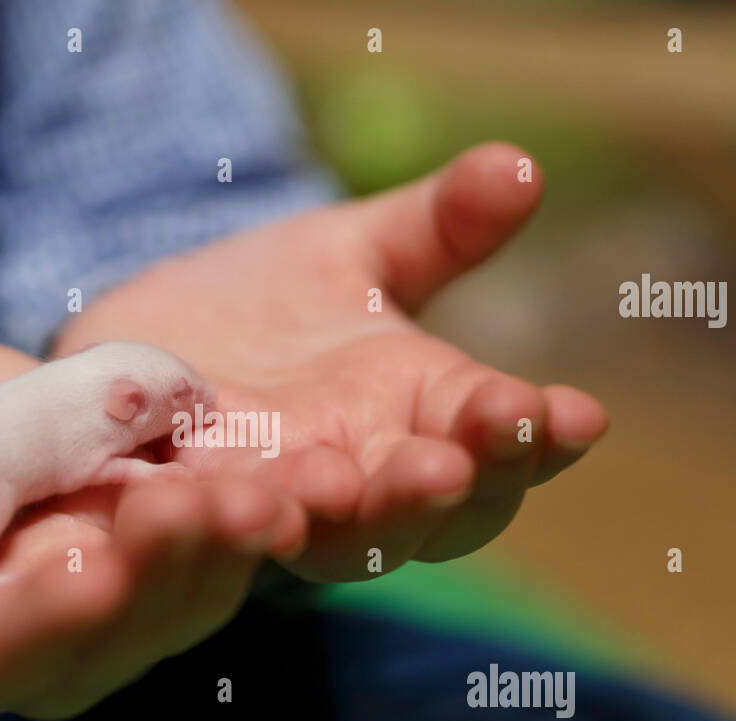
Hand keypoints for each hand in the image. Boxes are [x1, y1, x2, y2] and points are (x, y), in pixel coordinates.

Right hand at [0, 321, 304, 720]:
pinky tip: (291, 456)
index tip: (88, 576)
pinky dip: (243, 489)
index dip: (38, 624)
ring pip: (178, 584)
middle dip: (171, 572)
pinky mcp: (131, 523)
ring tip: (277, 485)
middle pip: (112, 630)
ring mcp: (91, 582)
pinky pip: (201, 516)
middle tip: (229, 511)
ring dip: (231, 537)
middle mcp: (23, 639)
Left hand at [50, 143, 608, 579]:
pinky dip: (226, 519)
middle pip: (432, 513)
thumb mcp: (354, 251)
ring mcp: (285, 498)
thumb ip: (435, 226)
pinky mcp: (200, 504)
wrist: (157, 337)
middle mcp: (368, 474)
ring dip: (345, 520)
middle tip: (454, 463)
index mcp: (425, 415)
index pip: (499, 440)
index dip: (538, 438)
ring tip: (340, 486)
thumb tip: (518, 168)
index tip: (577, 416)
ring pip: (334, 538)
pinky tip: (218, 501)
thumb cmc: (276, 302)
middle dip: (452, 492)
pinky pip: (220, 527)